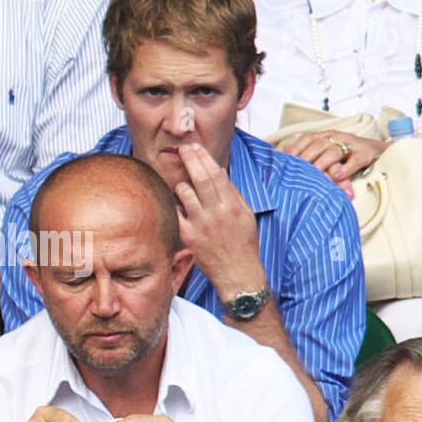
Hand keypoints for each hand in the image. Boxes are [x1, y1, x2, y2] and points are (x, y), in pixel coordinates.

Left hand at [172, 142, 261, 297]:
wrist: (238, 274)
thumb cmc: (243, 245)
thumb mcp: (247, 215)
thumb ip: (233, 194)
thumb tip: (219, 173)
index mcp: (232, 206)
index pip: (216, 174)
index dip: (204, 157)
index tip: (195, 147)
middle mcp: (216, 213)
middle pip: (200, 178)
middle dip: (190, 159)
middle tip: (183, 149)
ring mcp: (201, 225)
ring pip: (184, 193)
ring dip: (181, 184)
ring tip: (182, 184)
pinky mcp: (188, 237)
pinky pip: (175, 213)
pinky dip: (174, 205)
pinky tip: (176, 203)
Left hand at [282, 130, 385, 190]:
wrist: (377, 151)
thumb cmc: (347, 155)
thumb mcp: (327, 152)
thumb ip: (310, 156)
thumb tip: (285, 162)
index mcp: (325, 136)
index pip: (306, 139)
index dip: (295, 148)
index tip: (284, 160)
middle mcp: (336, 137)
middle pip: (318, 145)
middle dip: (306, 157)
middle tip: (296, 171)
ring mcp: (351, 145)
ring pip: (334, 151)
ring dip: (322, 163)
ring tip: (314, 174)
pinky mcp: (364, 154)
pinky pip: (354, 160)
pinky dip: (346, 168)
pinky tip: (338, 176)